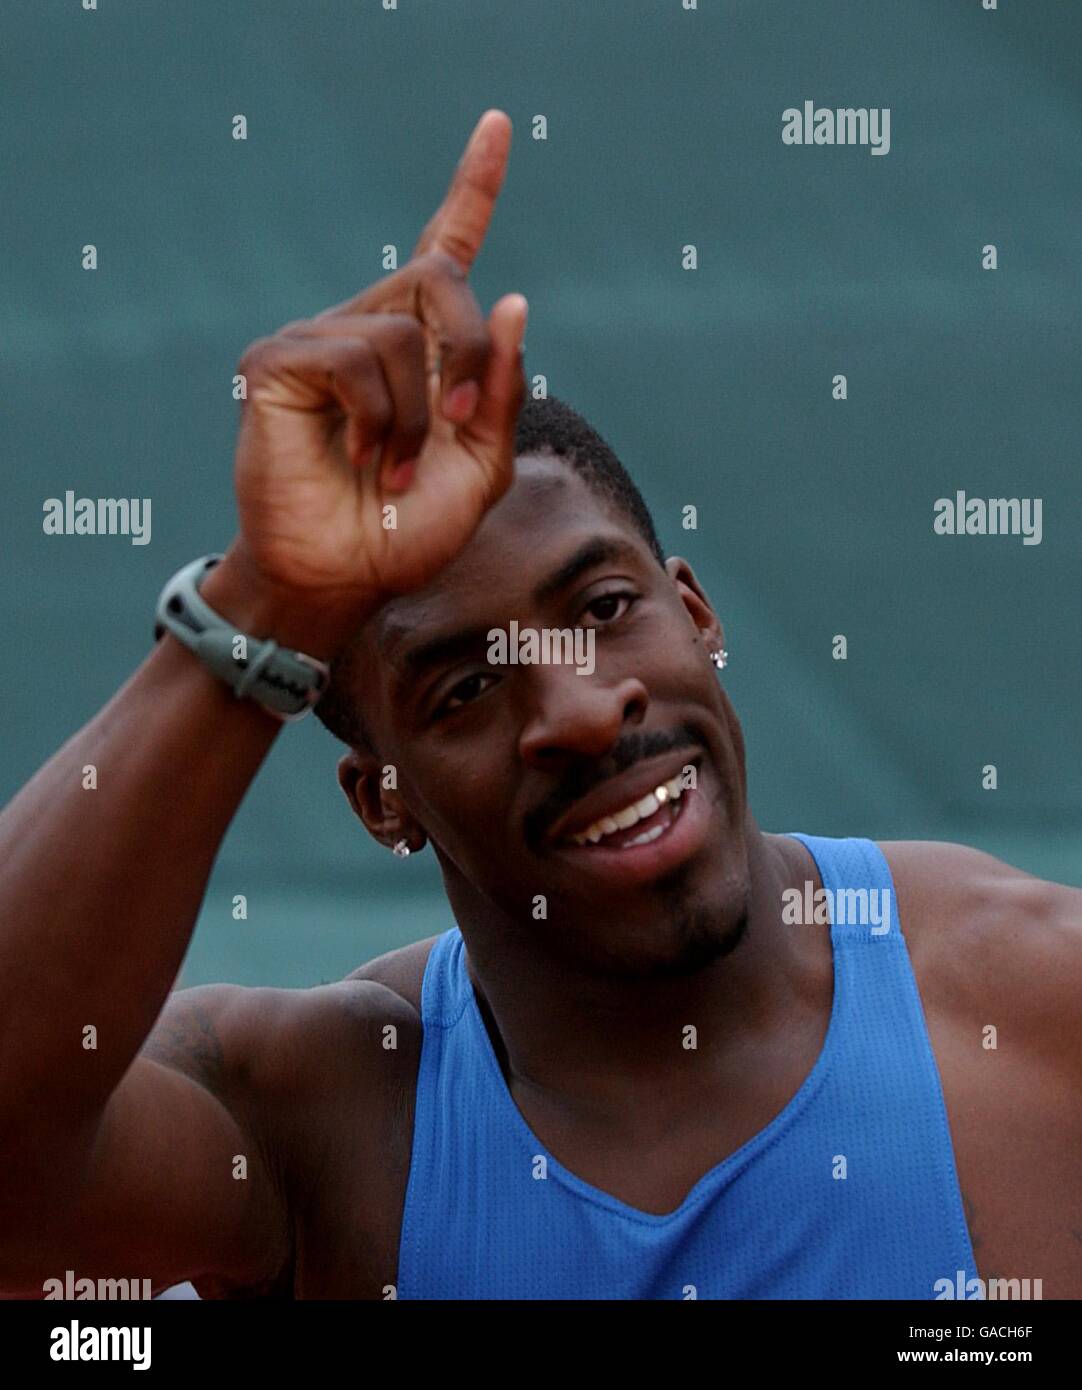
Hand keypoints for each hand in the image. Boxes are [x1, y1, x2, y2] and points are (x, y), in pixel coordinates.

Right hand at [224, 110, 526, 641]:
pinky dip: (379, 418)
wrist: (345, 576)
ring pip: (400, 330)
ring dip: (419, 416)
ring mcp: (320, 339)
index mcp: (419, 349)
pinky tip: (366, 458)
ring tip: (398, 469)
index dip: (474, 188)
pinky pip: (354, 357)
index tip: (499, 125)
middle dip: (469, 352)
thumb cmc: (408, 528)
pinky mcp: (278, 360)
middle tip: (462, 425)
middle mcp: (369, 327)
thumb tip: (511, 298)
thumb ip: (499, 391)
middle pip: (438, 279)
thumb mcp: (481, 467)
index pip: (445, 250)